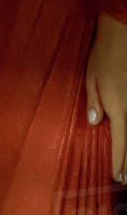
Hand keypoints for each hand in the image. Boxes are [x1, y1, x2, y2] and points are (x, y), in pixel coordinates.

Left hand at [86, 13, 126, 182]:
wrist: (121, 35)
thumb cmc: (102, 56)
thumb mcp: (91, 78)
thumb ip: (95, 102)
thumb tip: (96, 124)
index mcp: (118, 106)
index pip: (121, 141)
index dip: (119, 160)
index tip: (117, 176)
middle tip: (123, 178)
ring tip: (126, 166)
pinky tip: (125, 135)